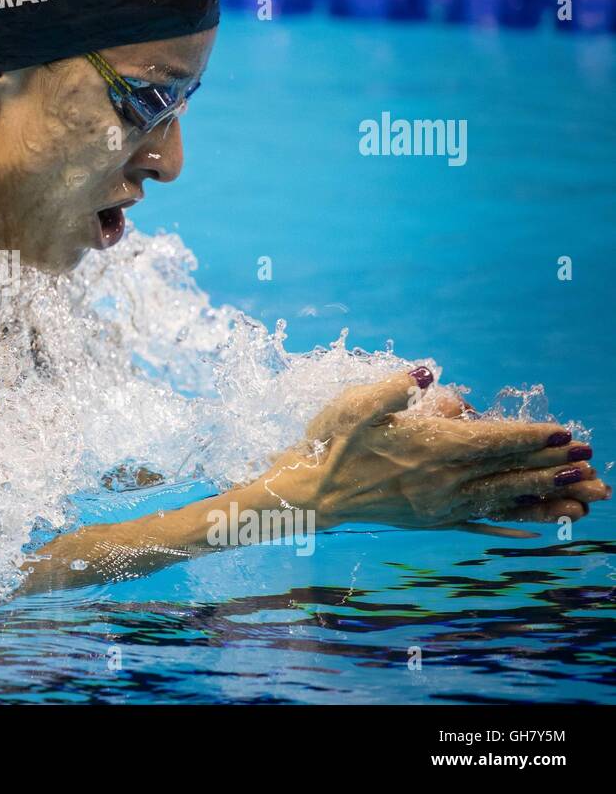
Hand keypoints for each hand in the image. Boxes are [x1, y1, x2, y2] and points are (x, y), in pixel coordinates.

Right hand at [251, 368, 608, 536]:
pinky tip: (547, 520)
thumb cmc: (329, 444)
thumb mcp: (353, 406)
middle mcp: (440, 481)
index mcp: (426, 449)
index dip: (528, 437)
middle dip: (552, 467)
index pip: (489, 442)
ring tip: (587, 495)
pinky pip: (488, 518)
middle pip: (507, 472)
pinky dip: (521, 517)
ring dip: (548, 494)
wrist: (309, 494)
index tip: (562, 433)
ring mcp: (440, 504)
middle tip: (590, 462)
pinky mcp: (436, 518)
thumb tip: (428, 376)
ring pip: (505, 498)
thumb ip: (393, 390)